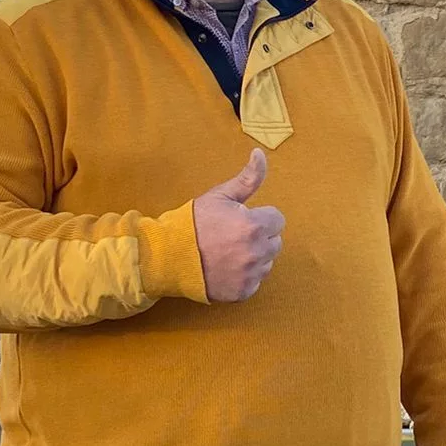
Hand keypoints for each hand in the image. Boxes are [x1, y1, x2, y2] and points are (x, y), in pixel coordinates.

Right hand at [192, 149, 284, 301]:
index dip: (259, 217)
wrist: (168, 256)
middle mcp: (257, 251)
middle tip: (233, 236)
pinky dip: (245, 277)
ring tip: (228, 252)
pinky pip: (255, 281)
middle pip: (275, 241)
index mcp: (254, 225)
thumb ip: (248, 178)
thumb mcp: (220, 195)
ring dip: (254, 257)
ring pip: (267, 262)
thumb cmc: (194, 223)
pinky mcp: (243, 292)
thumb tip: (260, 153)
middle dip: (259, 236)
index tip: (241, 220)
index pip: (277, 219)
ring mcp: (250, 274)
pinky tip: (226, 268)